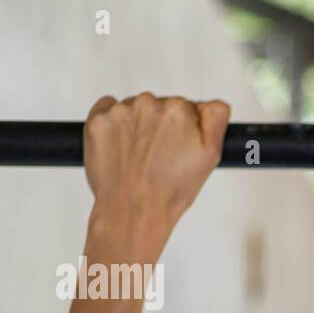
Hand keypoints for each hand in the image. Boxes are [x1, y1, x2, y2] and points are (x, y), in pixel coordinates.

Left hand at [83, 93, 229, 247]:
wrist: (133, 210)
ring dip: (138, 127)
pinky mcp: (97, 119)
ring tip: (140, 158)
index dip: (186, 130)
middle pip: (160, 106)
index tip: (180, 148)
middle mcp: (148, 103)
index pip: (187, 107)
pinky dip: (114, 125)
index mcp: (178, 109)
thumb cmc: (170, 190)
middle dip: (161, 127)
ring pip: (135, 110)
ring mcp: (119, 111)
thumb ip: (216, 118)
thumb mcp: (210, 156)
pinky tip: (121, 148)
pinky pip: (108, 109)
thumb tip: (212, 102)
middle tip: (159, 157)